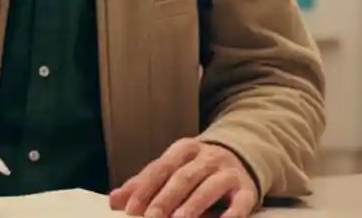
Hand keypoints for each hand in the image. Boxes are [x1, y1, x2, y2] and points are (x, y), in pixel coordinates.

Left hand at [109, 139, 256, 217]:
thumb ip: (144, 184)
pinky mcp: (247, 188)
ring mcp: (228, 171)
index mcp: (184, 149)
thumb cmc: (197, 168)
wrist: (242, 156)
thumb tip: (114, 200)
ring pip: (209, 187)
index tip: (131, 209)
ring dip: (193, 205)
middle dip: (166, 198)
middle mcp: (207, 157)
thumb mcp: (172, 169)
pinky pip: (242, 201)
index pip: (161, 168)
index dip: (145, 189)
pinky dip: (233, 213)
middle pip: (183, 177)